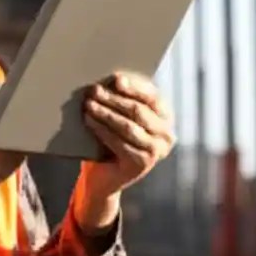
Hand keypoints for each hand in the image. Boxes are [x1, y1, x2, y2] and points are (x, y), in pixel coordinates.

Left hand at [79, 71, 174, 202]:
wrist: (107, 175)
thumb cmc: (115, 137)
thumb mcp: (123, 116)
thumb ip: (124, 99)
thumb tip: (114, 79)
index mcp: (166, 117)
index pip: (152, 97)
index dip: (135, 87)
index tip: (116, 79)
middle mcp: (166, 135)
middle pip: (139, 111)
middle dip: (114, 99)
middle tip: (95, 90)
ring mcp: (156, 152)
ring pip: (128, 126)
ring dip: (106, 113)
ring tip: (89, 104)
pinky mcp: (141, 165)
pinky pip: (119, 142)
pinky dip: (102, 130)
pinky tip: (90, 121)